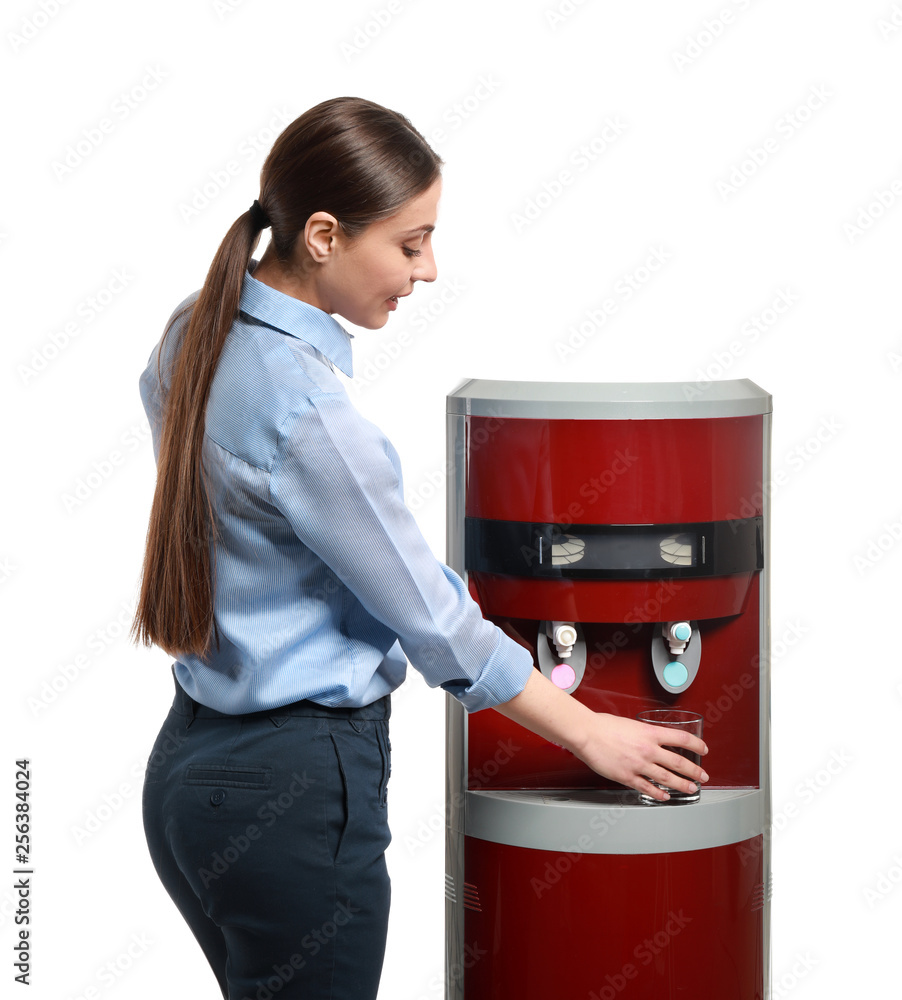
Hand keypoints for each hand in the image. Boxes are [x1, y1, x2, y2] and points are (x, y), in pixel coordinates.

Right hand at [572, 712, 708, 802]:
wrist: (586, 734)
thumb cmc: (603, 725)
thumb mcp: (631, 724)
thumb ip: (644, 733)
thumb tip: (651, 739)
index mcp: (650, 733)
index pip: (682, 738)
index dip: (696, 744)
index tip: (703, 748)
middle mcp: (648, 750)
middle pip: (679, 762)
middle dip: (695, 771)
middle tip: (703, 776)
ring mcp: (639, 765)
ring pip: (668, 778)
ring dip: (683, 785)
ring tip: (691, 788)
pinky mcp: (628, 777)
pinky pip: (648, 788)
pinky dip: (659, 793)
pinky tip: (665, 796)